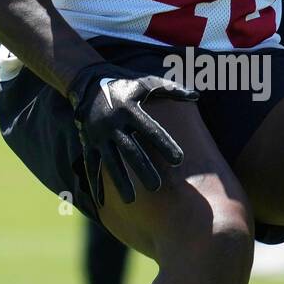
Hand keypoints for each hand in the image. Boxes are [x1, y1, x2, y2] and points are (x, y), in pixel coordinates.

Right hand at [67, 62, 198, 205]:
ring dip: (120, 181)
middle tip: (157, 187)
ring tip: (131, 200)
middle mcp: (113, 123)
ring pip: (110, 161)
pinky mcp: (87, 142)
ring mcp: (98, 135)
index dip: (165, 145)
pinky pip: (91, 165)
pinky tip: (102, 202)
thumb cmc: (124, 84)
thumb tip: (196, 96)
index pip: (151, 130)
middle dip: (142, 169)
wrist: (87, 81)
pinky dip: (95, 183)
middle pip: (130, 150)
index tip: (179, 161)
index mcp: (130, 109)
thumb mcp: (146, 83)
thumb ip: (172, 90)